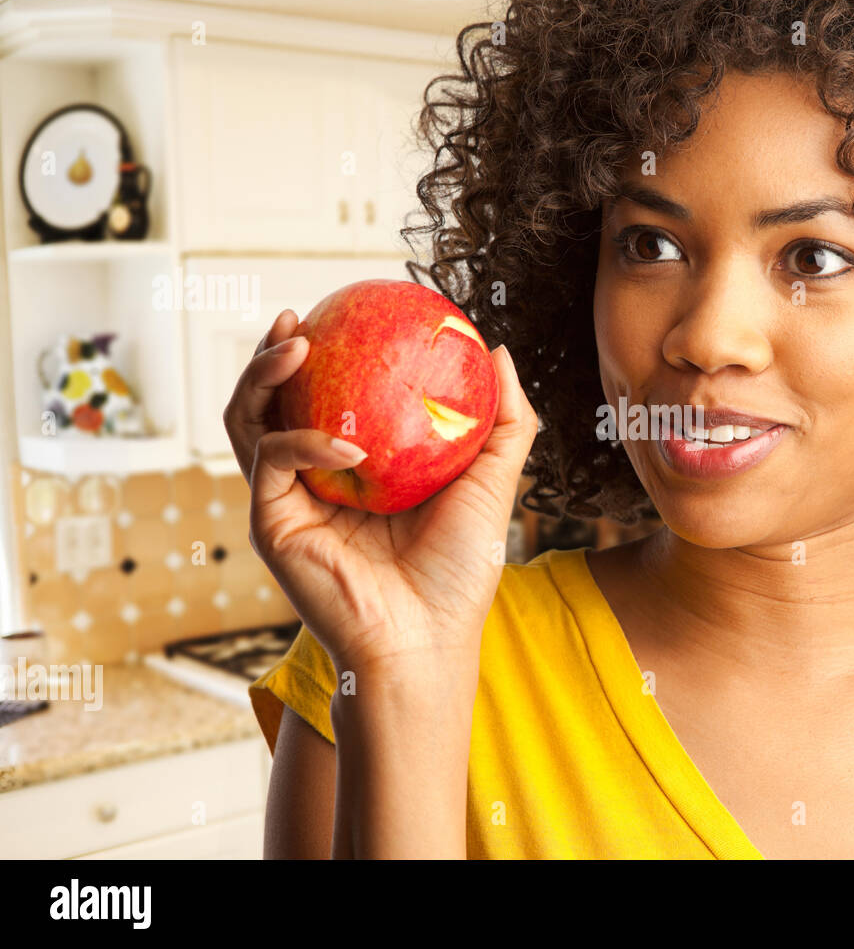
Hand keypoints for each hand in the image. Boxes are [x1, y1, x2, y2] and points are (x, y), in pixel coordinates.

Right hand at [223, 308, 536, 672]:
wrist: (428, 639)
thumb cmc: (460, 569)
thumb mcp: (493, 482)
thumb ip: (504, 421)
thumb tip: (497, 351)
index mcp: (357, 467)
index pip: (327, 398)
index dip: (325, 354)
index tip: (342, 312)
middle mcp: (316, 478)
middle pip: (273, 401)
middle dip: (272, 353)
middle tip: (296, 318)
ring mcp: (289, 499)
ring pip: (250, 421)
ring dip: (264, 375)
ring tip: (294, 341)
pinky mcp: (273, 523)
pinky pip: (272, 461)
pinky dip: (303, 440)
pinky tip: (347, 443)